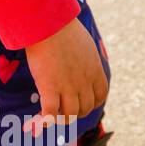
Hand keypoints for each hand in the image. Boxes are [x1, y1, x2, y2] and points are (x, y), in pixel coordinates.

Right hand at [24, 19, 107, 134]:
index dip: (93, 103)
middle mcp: (84, 82)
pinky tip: (43, 119)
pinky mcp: (49, 87)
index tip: (84, 102)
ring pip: (70, 114)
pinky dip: (48, 119)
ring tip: (53, 115)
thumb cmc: (65, 32)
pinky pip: (51, 112)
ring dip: (62, 118)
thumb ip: (86, 59)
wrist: (49, 26)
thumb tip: (83, 62)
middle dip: (77, 112)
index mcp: (95, 71)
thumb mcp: (85, 47)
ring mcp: (67, 86)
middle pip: (86, 108)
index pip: (101, 96)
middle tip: (64, 110)